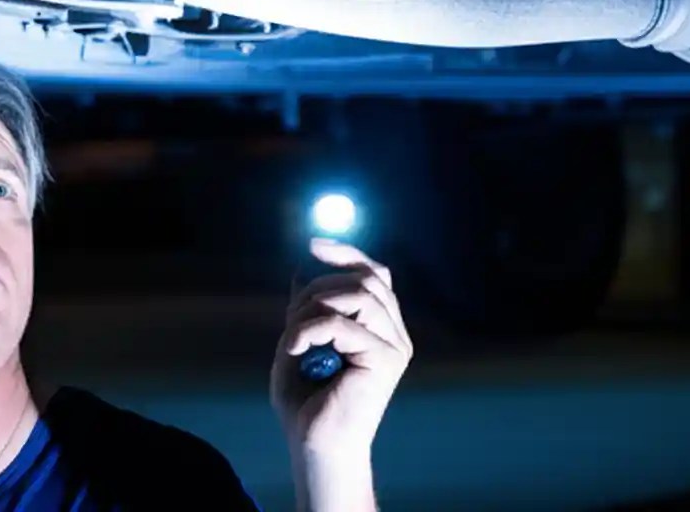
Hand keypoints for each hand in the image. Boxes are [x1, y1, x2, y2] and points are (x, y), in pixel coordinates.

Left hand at [270, 238, 412, 506]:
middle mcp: (395, 333)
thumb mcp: (298, 342)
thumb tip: (302, 268)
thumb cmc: (305, 401)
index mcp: (379, 327)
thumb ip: (305, 309)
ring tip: (295, 338)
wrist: (315, 445)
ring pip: (358, 295)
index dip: (347, 253)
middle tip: (293, 317)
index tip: (313, 244)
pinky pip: (343, 323)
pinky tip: (294, 349)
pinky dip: (309, 330)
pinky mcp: (387, 359)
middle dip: (321, 286)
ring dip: (314, 308)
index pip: (375, 274)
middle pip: (367, 278)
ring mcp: (395, 345)